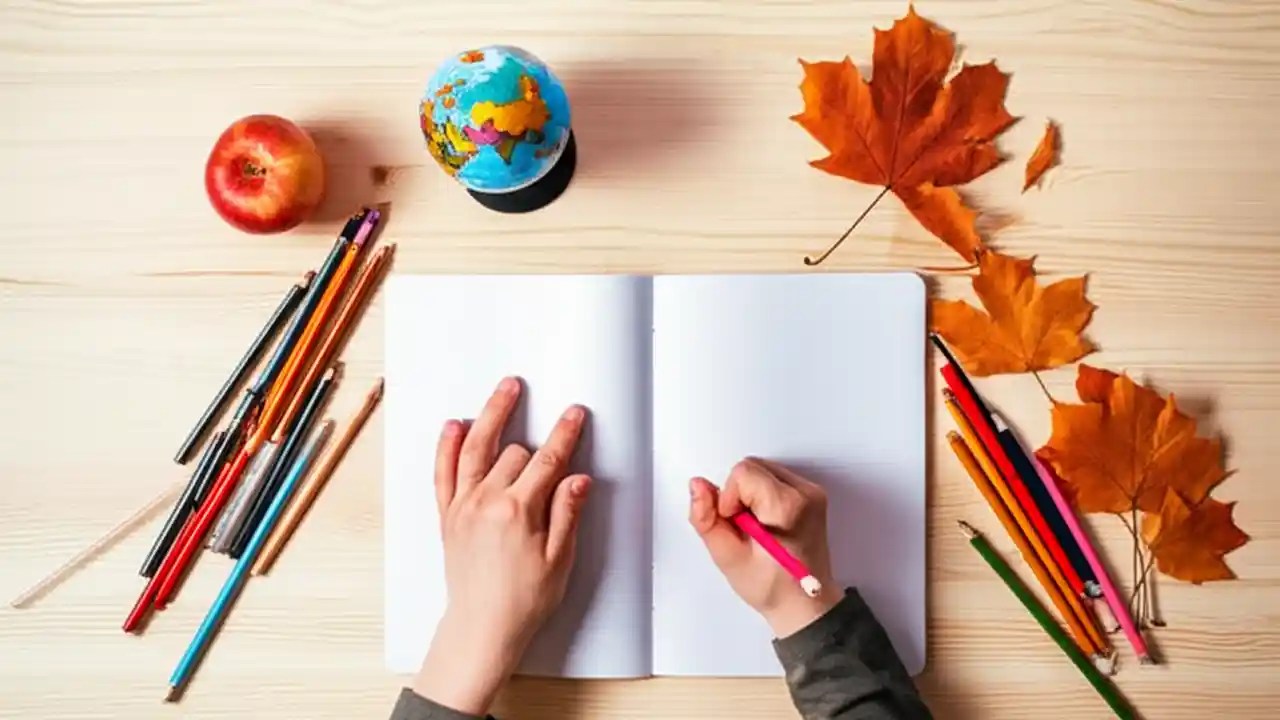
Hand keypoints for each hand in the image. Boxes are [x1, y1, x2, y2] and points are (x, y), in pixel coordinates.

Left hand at [413, 377, 591, 714]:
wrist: (483, 627)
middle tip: (554, 423)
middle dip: (537, 441)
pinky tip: (454, 425)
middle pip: (515, 452)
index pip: (547, 461)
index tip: (575, 415)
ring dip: (492, 414)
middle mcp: (486, 502)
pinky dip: (447, 445)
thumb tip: (578, 479)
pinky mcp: (447, 515)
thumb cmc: (523, 600)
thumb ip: (567, 514)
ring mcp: (463, 506)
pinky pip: (442, 471)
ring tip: (506, 389)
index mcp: (518, 512)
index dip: (564, 435)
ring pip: (477, 447)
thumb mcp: (559, 559)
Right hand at [689, 458, 842, 637]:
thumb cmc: (772, 586)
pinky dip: (762, 495)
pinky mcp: (810, 493)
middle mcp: (805, 493)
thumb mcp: (728, 557)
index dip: (729, 497)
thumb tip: (698, 486)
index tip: (738, 524)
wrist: (804, 602)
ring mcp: (811, 492)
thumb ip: (706, 518)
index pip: (743, 473)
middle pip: (752, 467)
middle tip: (746, 529)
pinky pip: (773, 478)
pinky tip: (766, 522)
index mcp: (788, 507)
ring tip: (756, 528)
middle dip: (738, 494)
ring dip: (749, 494)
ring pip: (761, 470)